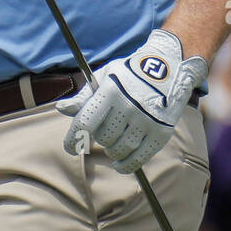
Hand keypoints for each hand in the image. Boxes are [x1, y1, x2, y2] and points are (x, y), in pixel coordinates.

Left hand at [55, 29, 207, 173]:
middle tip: (105, 133)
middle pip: (104, 138)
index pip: (85, 122)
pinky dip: (127, 165)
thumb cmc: (129, 74)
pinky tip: (119, 165)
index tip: (70, 148)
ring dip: (112, 152)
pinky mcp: (162, 130)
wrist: (169, 65)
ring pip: (120, 149)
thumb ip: (84, 96)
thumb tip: (61, 108)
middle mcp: (129, 105)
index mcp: (111, 90)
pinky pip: (140, 158)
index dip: (73, 139)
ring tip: (113, 146)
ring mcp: (147, 119)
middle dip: (100, 139)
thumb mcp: (105, 77)